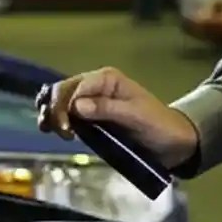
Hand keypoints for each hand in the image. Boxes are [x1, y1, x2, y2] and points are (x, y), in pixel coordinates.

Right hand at [37, 67, 198, 168]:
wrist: (172, 142)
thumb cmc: (159, 125)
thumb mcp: (137, 116)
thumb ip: (107, 109)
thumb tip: (77, 106)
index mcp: (108, 79)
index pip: (77, 87)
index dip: (66, 106)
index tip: (67, 130)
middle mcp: (96, 86)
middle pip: (64, 91)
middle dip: (55, 109)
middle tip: (61, 132)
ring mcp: (92, 101)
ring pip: (61, 100)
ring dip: (51, 112)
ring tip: (49, 129)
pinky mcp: (90, 117)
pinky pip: (67, 114)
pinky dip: (57, 119)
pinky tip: (55, 129)